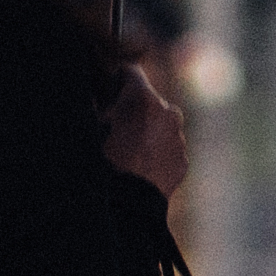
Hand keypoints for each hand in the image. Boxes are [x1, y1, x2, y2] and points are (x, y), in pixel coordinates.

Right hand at [105, 64, 188, 195]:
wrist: (128, 205)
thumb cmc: (104, 162)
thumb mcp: (92, 126)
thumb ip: (99, 103)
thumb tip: (99, 95)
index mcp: (143, 97)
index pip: (130, 70)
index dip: (116, 78)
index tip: (108, 88)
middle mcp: (168, 111)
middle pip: (149, 99)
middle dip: (135, 108)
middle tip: (115, 127)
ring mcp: (179, 137)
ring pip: (162, 124)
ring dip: (148, 131)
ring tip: (129, 152)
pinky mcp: (183, 160)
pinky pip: (169, 148)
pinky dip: (157, 152)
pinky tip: (141, 167)